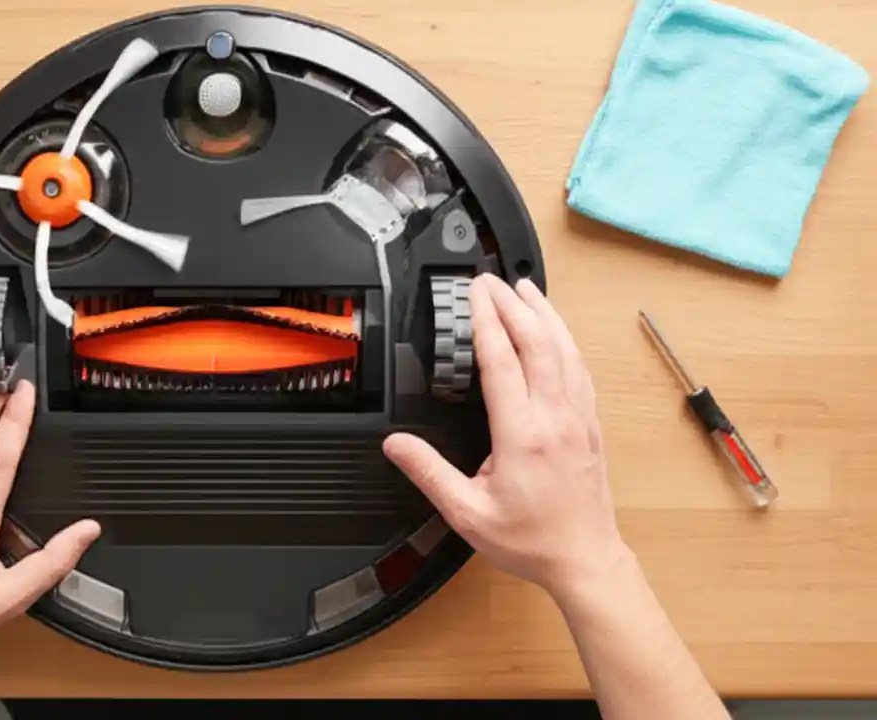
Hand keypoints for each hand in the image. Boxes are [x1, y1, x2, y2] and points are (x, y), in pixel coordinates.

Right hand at [384, 274, 628, 595]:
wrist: (585, 560)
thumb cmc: (530, 540)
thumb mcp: (466, 513)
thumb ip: (429, 473)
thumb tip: (395, 444)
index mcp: (522, 434)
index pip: (502, 361)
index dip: (485, 320)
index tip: (472, 294)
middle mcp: (554, 417)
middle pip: (537, 341)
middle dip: (511, 303)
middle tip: (489, 279)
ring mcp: (578, 417)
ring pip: (564, 349)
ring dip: (543, 313)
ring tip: (524, 288)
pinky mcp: (590, 423)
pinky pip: (579, 368)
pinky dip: (564, 339)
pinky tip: (556, 330)